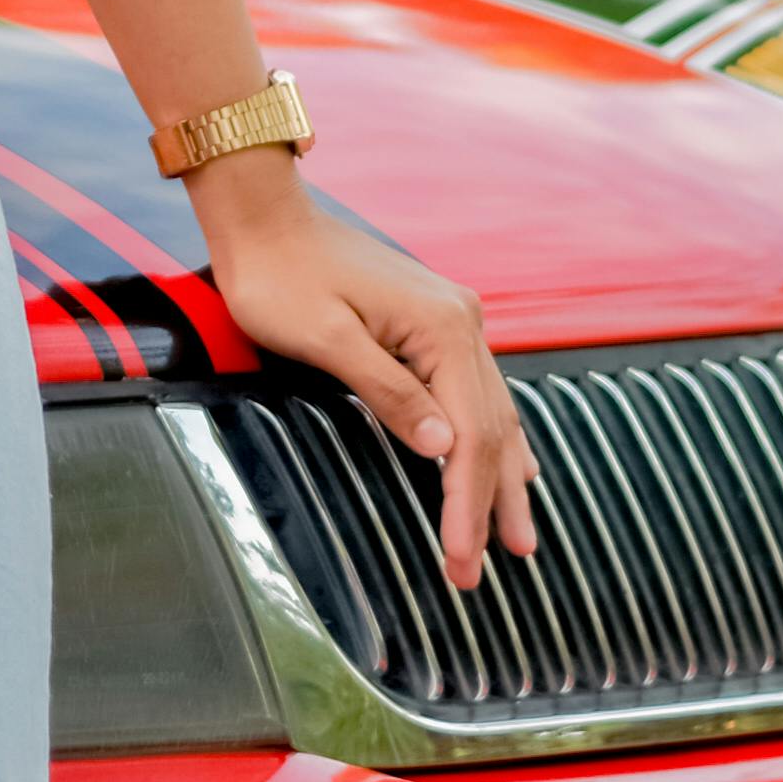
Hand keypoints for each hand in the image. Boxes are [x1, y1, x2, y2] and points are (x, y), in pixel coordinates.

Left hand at [192, 152, 535, 594]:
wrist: (264, 217)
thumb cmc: (280, 276)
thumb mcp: (326, 340)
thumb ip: (388, 393)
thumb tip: (443, 448)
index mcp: (442, 327)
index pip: (469, 436)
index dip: (466, 504)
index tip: (463, 558)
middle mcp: (461, 321)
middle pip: (492, 429)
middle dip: (492, 502)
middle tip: (499, 564)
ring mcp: (452, 319)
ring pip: (492, 411)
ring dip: (503, 475)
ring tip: (518, 531)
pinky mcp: (434, 321)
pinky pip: (475, 391)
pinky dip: (491, 436)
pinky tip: (508, 463)